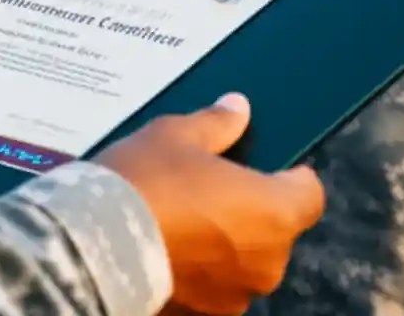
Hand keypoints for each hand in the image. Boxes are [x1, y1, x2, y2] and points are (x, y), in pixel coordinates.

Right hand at [94, 94, 324, 314]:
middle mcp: (268, 261)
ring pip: (243, 261)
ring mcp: (236, 296)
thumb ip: (216, 124)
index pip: (309, 193)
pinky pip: (213, 287)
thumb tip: (239, 108)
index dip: (290, 178)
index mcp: (275, 212)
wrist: (94, 245)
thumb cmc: (146, 181)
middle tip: (209, 190)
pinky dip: (200, 272)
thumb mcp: (175, 136)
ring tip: (181, 224)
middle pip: (275, 230)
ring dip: (226, 246)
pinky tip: (166, 251)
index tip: (267, 167)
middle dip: (252, 212)